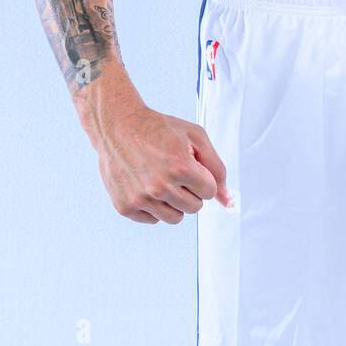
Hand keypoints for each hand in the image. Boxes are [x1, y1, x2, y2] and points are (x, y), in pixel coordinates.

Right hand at [93, 97, 231, 224]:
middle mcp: (159, 186)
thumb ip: (216, 168)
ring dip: (174, 202)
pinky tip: (145, 184)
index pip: (210, 192)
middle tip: (175, 171)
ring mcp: (140, 199)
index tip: (190, 165)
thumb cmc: (159, 129)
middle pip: (195, 207)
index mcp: (180, 167)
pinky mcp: (125, 207)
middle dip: (191, 190)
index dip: (202, 177)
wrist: (118, 126)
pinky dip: (153, 206)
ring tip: (162, 179)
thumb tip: (228, 201)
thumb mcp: (195, 137)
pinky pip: (153, 220)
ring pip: (175, 218)